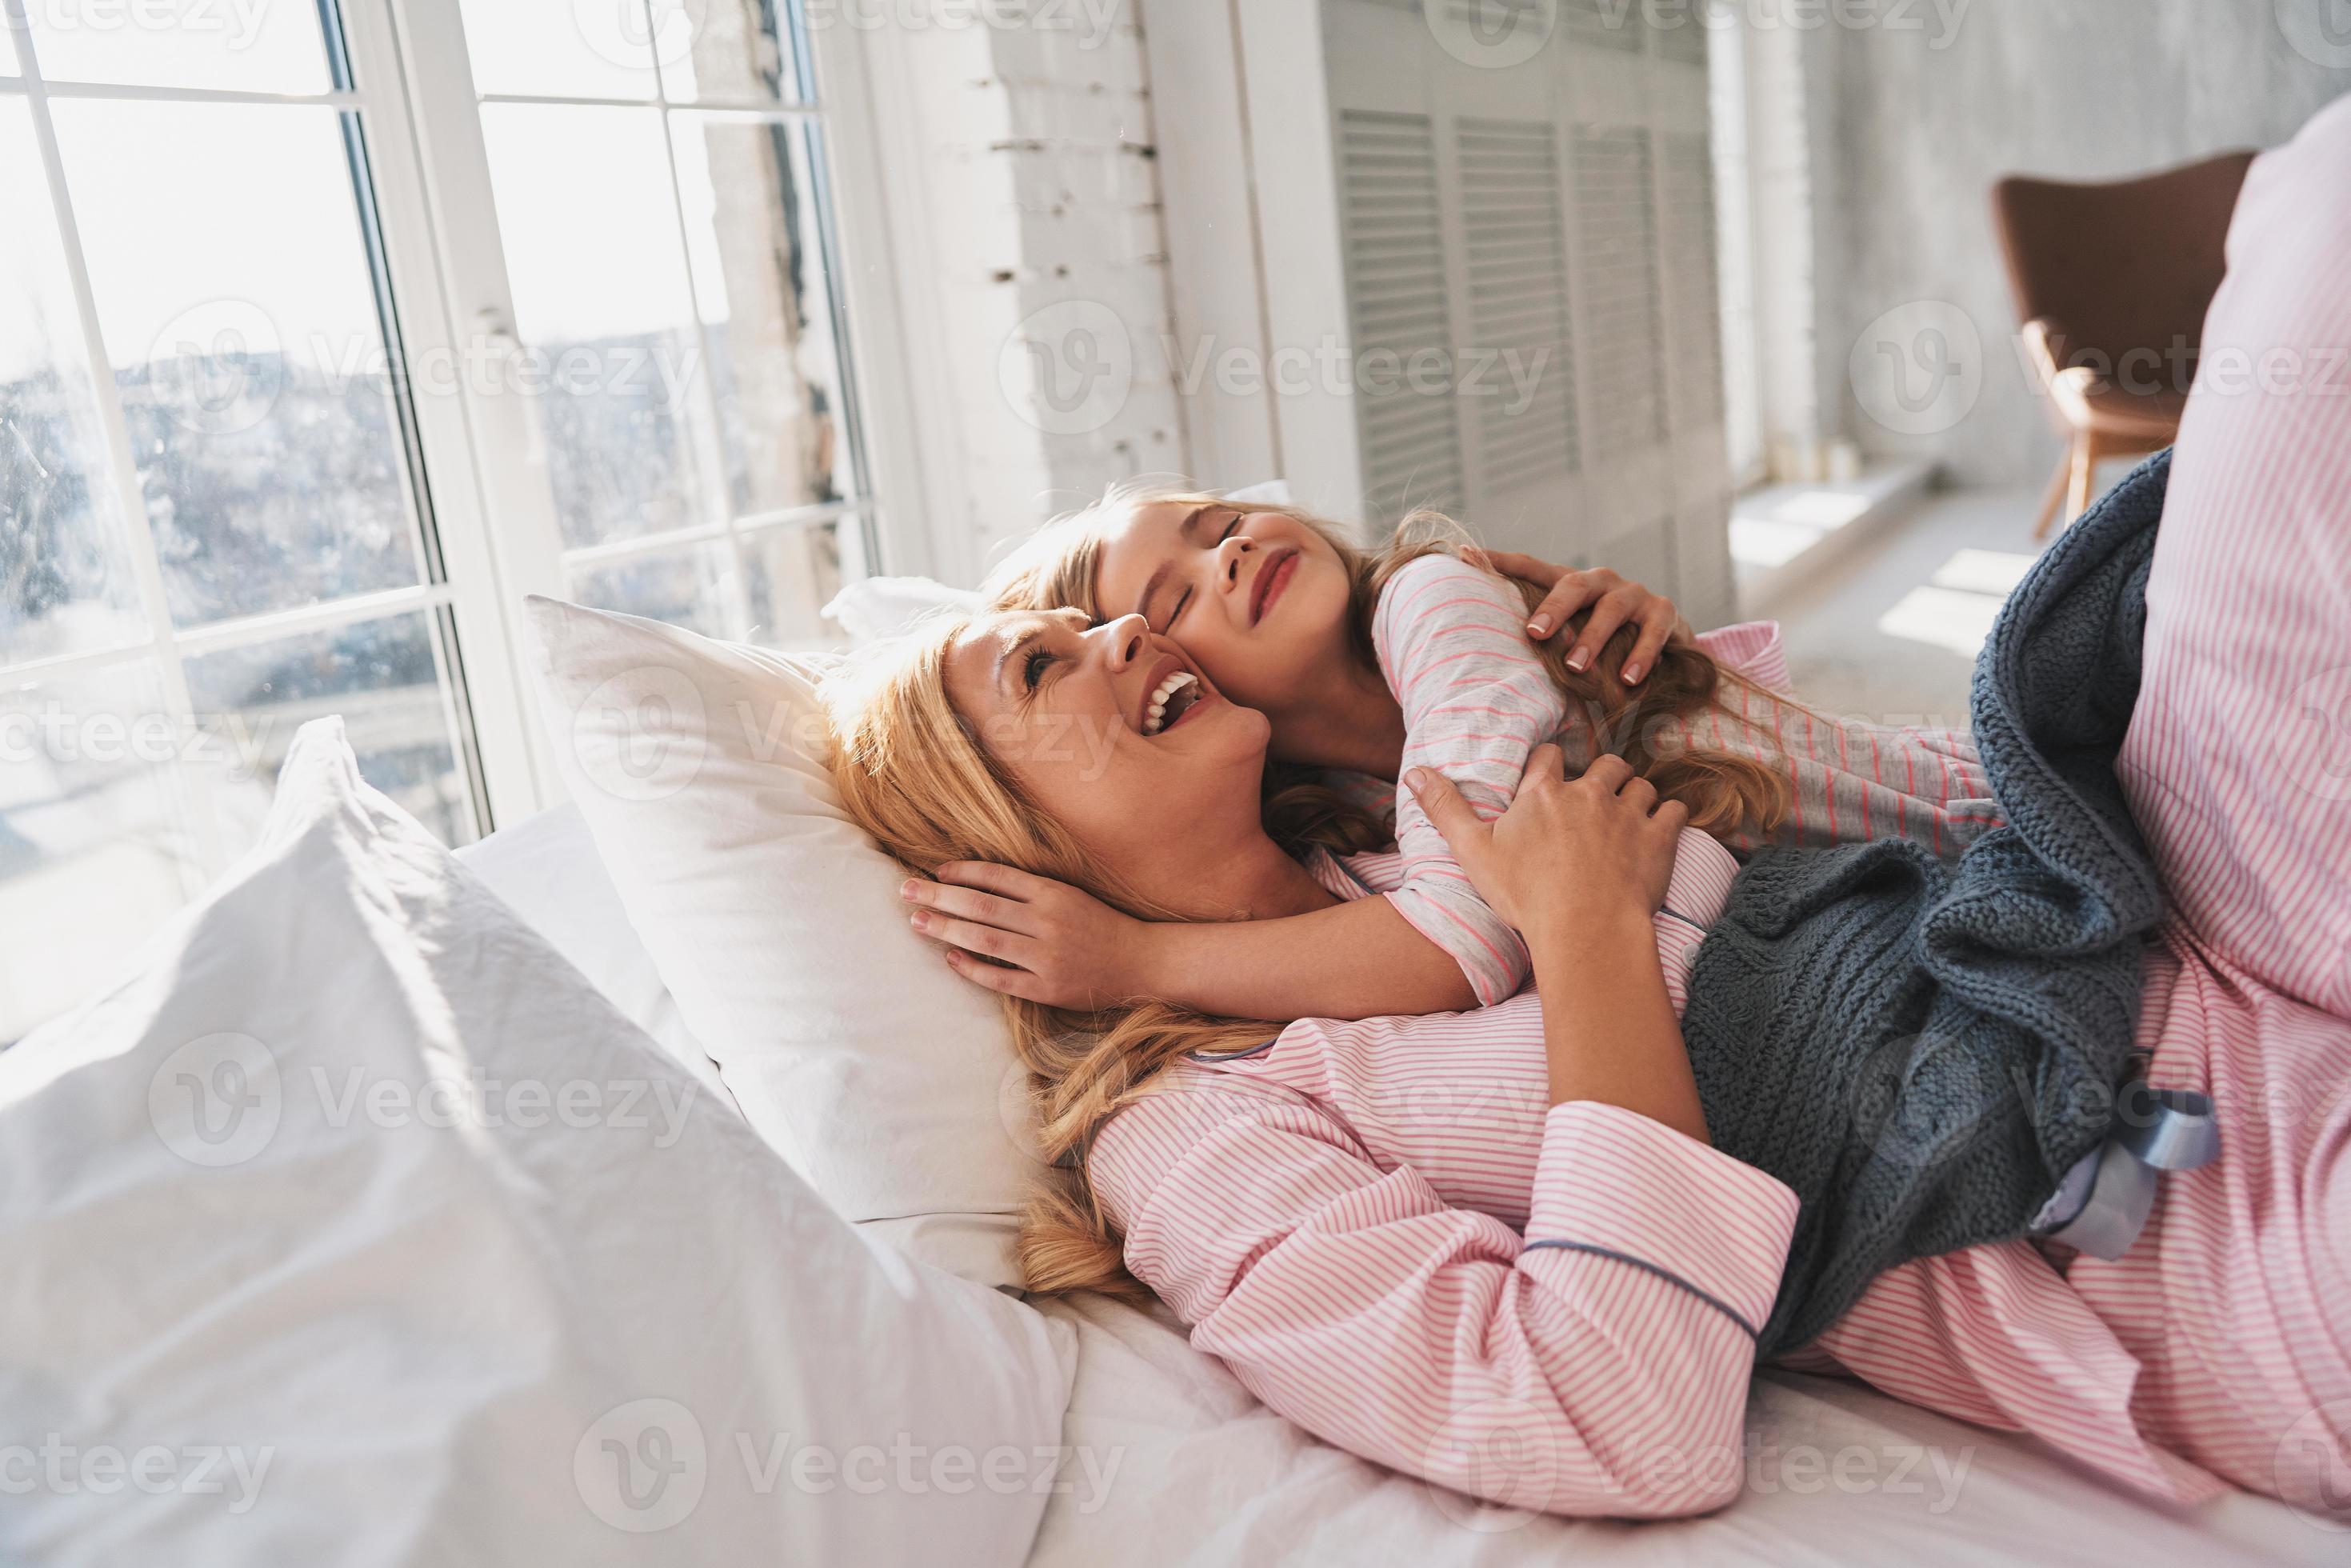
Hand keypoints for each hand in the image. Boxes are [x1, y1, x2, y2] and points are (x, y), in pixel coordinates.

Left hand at [901, 862, 1156, 1008]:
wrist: (1141, 963)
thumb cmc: (1101, 926)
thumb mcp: (1070, 895)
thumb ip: (1030, 890)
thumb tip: (977, 882)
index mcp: (1053, 894)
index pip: (996, 877)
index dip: (962, 871)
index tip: (936, 870)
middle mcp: (1048, 922)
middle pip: (981, 906)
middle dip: (940, 896)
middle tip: (906, 890)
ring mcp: (1046, 958)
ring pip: (984, 940)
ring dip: (947, 929)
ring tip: (917, 921)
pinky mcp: (1047, 989)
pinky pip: (1000, 978)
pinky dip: (972, 968)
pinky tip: (950, 958)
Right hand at [1407, 747, 1688, 942]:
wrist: (1586, 929)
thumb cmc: (1527, 895)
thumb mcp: (1473, 852)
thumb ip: (1445, 808)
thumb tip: (1414, 772)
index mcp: (1544, 794)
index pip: (1548, 757)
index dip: (1549, 764)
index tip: (1550, 777)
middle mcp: (1589, 793)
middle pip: (1604, 764)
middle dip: (1602, 775)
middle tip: (1595, 798)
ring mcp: (1628, 813)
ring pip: (1641, 785)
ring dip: (1635, 795)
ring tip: (1627, 816)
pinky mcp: (1659, 837)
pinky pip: (1673, 811)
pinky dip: (1669, 817)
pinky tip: (1661, 831)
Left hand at [1460, 550, 1690, 685]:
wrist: (1666, 644)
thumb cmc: (1605, 643)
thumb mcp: (1573, 636)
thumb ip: (1546, 639)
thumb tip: (1488, 662)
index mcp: (1572, 584)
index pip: (1533, 567)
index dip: (1501, 562)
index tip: (1466, 554)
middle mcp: (1601, 582)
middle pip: (1573, 585)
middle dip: (1553, 609)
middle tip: (1535, 634)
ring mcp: (1634, 594)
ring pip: (1611, 610)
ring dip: (1593, 638)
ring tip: (1577, 666)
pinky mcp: (1663, 613)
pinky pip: (1651, 633)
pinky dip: (1640, 657)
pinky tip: (1627, 680)